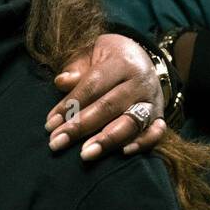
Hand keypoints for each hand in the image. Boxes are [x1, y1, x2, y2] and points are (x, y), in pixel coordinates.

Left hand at [44, 33, 166, 159]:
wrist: (140, 55)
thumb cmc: (106, 59)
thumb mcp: (90, 54)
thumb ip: (76, 68)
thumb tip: (61, 82)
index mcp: (121, 62)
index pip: (93, 85)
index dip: (70, 104)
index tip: (50, 124)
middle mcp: (140, 81)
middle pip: (109, 106)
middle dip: (81, 127)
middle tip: (57, 142)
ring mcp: (152, 100)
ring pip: (132, 122)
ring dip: (107, 141)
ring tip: (85, 154)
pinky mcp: (160, 115)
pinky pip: (156, 132)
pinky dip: (142, 143)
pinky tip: (123, 153)